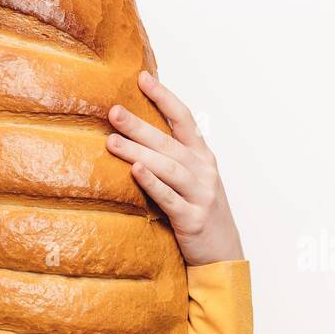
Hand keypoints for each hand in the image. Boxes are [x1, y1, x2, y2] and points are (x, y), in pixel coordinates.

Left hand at [105, 69, 243, 267]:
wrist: (223, 254)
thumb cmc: (200, 214)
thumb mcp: (192, 182)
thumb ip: (173, 159)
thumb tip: (140, 136)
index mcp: (203, 157)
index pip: (183, 118)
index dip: (163, 97)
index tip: (142, 78)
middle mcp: (203, 171)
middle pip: (168, 141)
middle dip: (139, 124)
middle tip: (113, 111)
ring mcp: (200, 194)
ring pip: (167, 167)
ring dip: (138, 152)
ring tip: (112, 141)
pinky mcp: (191, 219)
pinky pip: (168, 198)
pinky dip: (151, 183)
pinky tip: (134, 171)